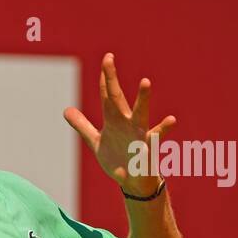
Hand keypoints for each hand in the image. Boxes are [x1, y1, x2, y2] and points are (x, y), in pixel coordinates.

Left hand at [64, 53, 176, 197]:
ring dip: (143, 99)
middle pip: (116, 98)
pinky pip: (156, 139)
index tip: (107, 57)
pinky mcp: (147, 149)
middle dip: (111, 80)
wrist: (133, 180)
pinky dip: (163, 130)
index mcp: (114, 120)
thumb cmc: (117, 157)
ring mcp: (138, 134)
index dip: (104, 77)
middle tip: (107, 59)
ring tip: (145, 82)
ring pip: (141, 114)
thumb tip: (66, 110)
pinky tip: (171, 120)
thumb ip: (82, 125)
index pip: (107, 95)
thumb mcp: (96, 141)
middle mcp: (126, 123)